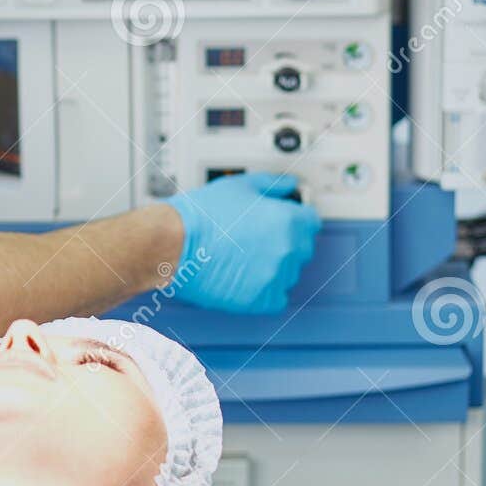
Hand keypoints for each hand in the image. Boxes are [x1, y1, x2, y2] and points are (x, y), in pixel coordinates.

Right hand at [161, 173, 320, 314]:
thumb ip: (273, 185)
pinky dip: (265, 290)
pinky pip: (276, 297)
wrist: (174, 245)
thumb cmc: (201, 216)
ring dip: (274, 266)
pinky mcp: (260, 300)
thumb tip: (289, 187)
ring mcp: (275, 277)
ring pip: (288, 273)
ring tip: (245, 257)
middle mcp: (288, 250)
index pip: (311, 221)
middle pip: (301, 247)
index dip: (294, 217)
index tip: (282, 219)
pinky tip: (246, 276)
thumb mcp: (240, 186)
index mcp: (289, 220)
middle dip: (285, 241)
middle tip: (256, 237)